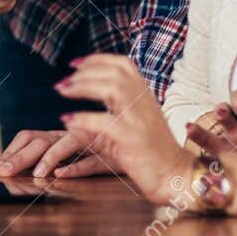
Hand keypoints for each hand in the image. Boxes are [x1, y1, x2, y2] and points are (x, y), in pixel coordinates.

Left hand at [0, 128, 115, 178]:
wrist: (151, 154)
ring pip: (67, 144)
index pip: (30, 136)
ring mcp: (94, 142)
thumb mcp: (78, 156)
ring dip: (47, 157)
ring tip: (33, 173)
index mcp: (62, 134)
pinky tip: (61, 174)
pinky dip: (76, 166)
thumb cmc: (111, 155)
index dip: (12, 150)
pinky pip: (92, 160)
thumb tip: (25, 173)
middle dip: (19, 155)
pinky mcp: (113, 154)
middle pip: (41, 140)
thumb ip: (56, 160)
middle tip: (3, 170)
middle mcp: (74, 135)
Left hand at [57, 55, 191, 204]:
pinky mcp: (133, 139)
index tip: (74, 64)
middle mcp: (144, 102)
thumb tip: (73, 113)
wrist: (174, 176)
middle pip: (114, 72)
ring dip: (83, 86)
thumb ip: (106, 115)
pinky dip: (83, 119)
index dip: (97, 59)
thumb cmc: (149, 152)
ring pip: (112, 89)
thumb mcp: (128, 126)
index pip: (122, 64)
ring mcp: (140, 119)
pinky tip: (67, 121)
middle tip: (62, 83)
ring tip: (63, 92)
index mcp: (144, 95)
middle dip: (84, 73)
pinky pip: (105, 122)